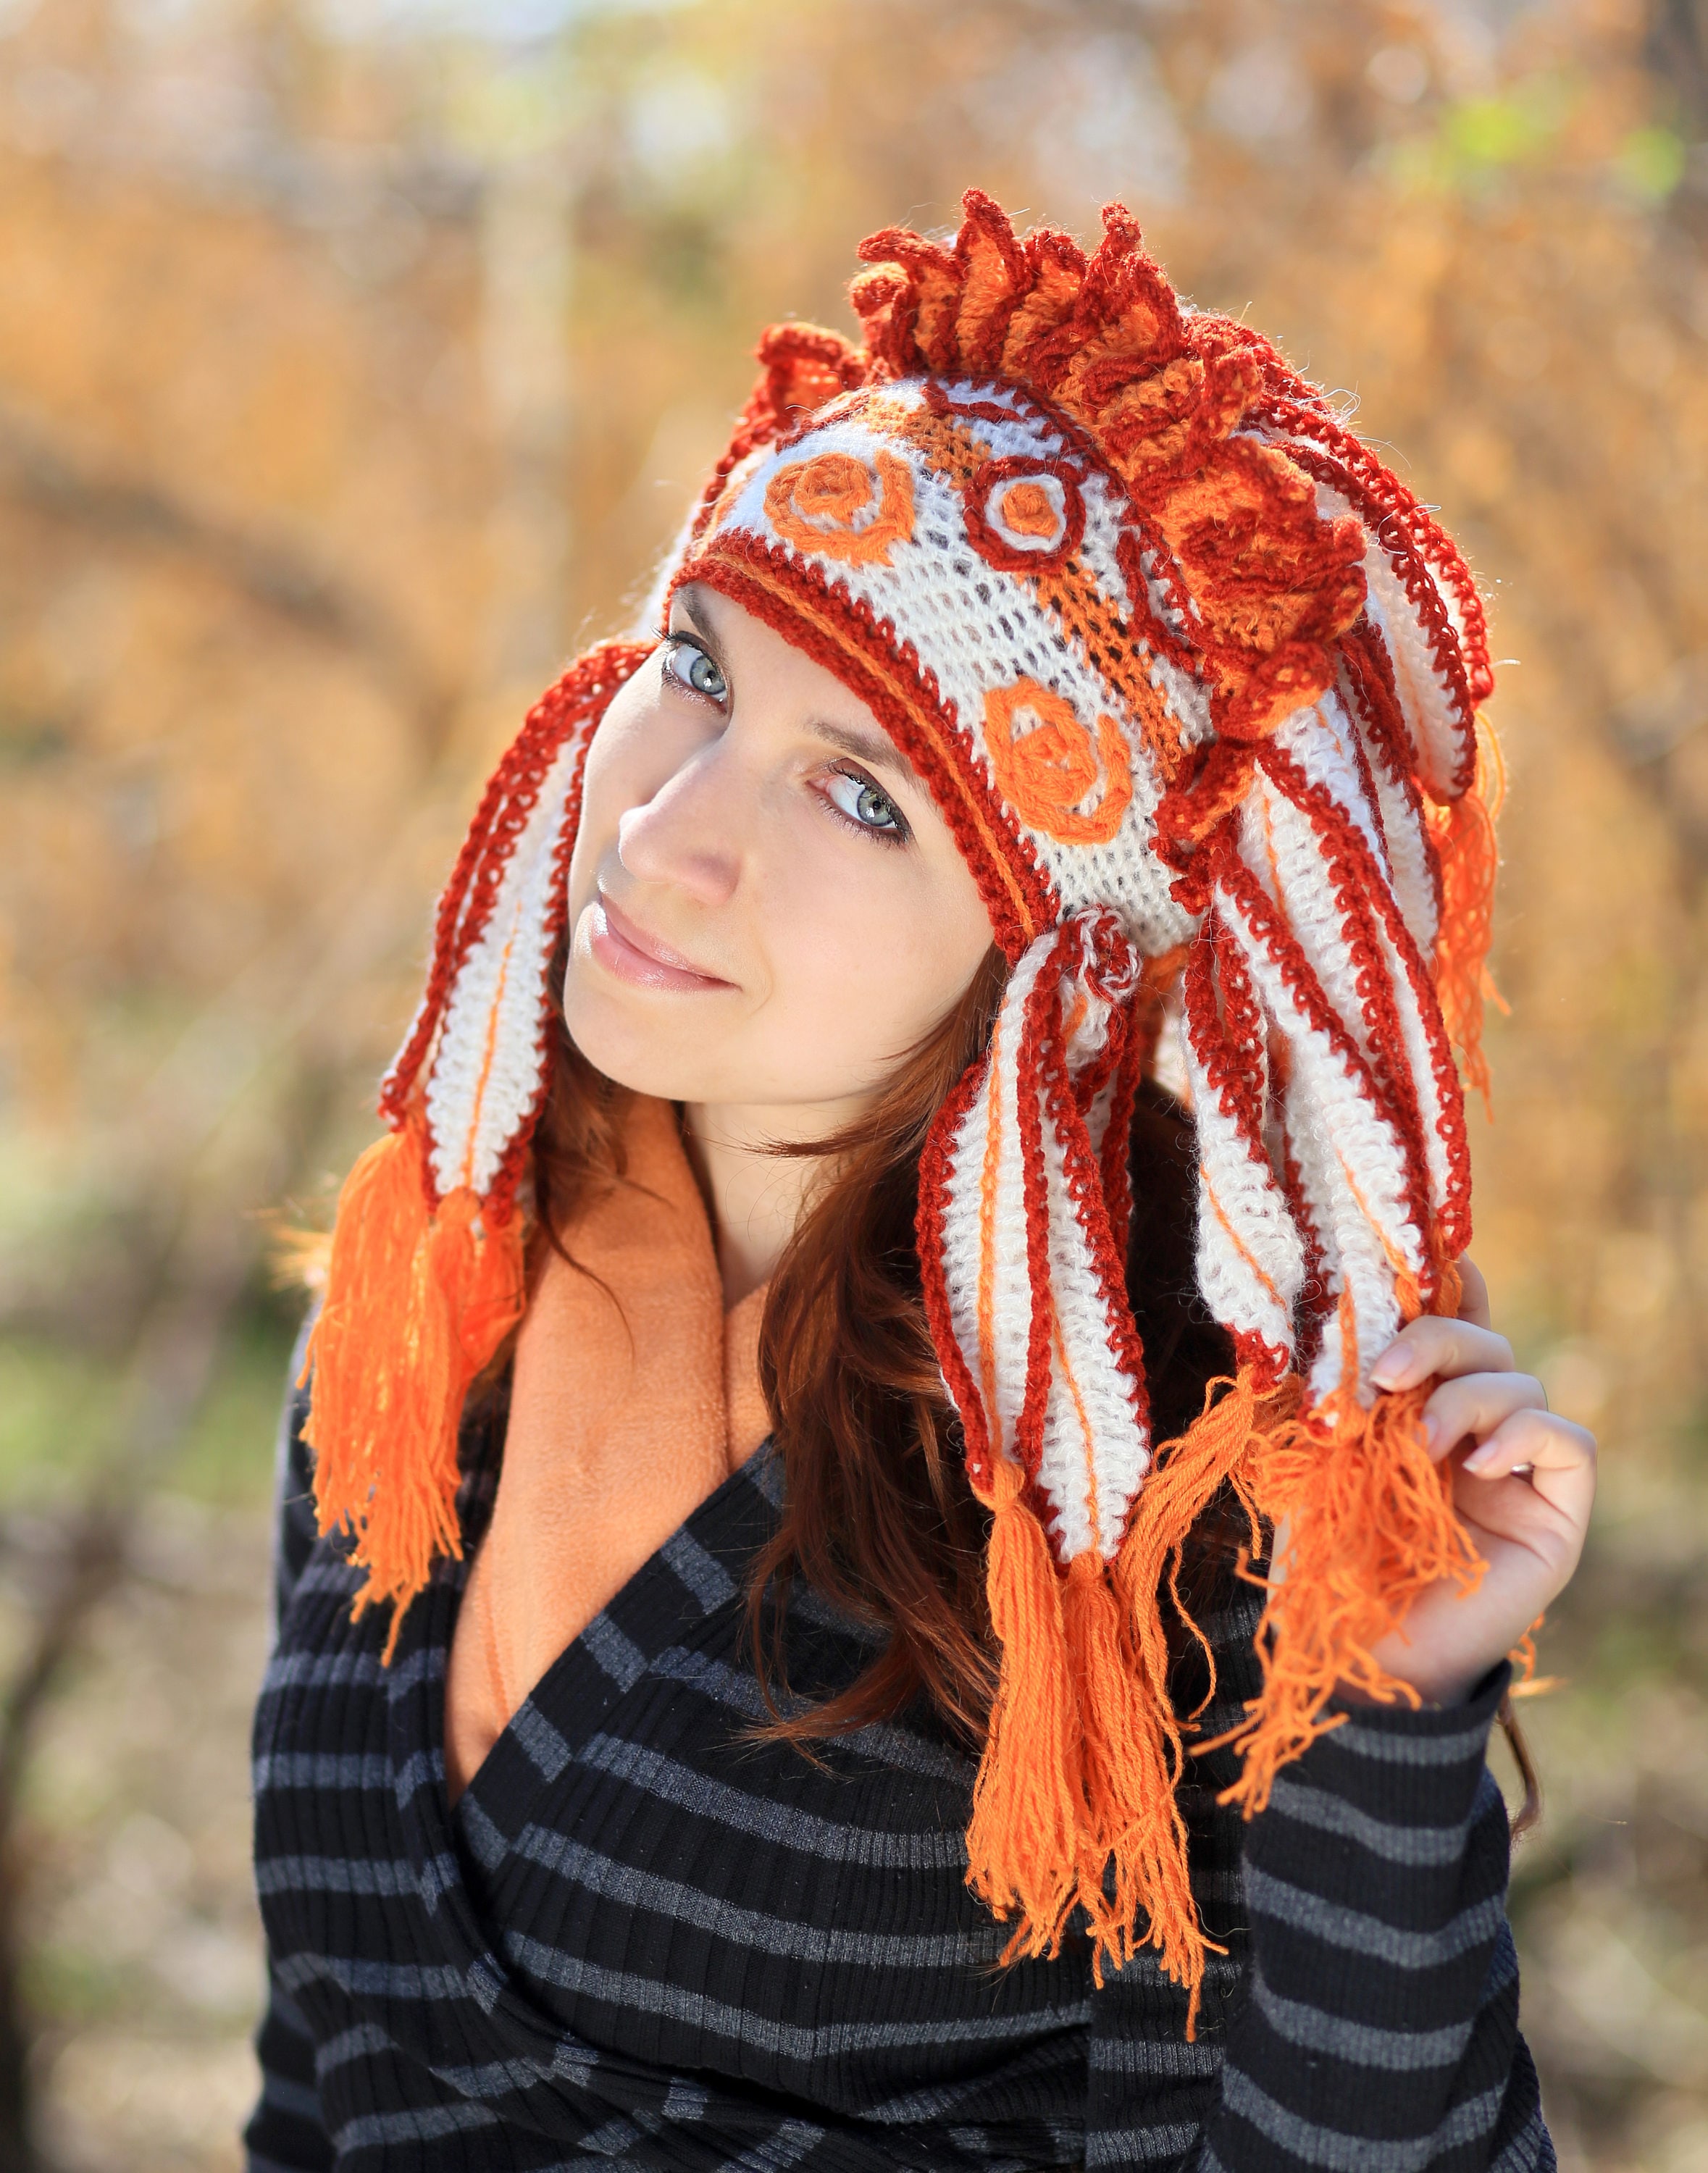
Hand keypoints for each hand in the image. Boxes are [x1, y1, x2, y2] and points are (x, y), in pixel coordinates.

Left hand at [1348, 1259, 1596, 1707]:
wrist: (1356, 1654)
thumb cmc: (1328, 1562)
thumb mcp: (1315, 1461)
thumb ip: (1330, 1397)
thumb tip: (1319, 1328)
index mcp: (1421, 1411)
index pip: (1454, 1329)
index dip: (1447, 1291)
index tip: (1417, 1268)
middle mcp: (1476, 1432)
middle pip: (1490, 1344)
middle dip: (1439, 1340)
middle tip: (1385, 1374)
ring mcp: (1519, 1472)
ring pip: (1525, 1383)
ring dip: (1468, 1397)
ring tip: (1421, 1445)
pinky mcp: (1556, 1516)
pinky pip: (1569, 1441)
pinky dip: (1526, 1432)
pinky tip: (1478, 1461)